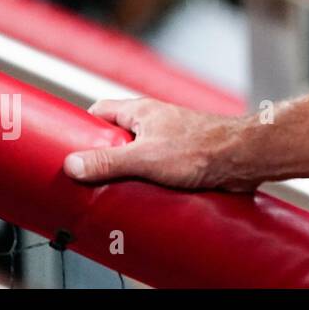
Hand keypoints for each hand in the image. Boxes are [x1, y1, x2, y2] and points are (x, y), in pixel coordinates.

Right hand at [63, 98, 254, 191]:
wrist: (242, 158)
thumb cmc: (200, 148)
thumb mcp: (144, 158)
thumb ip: (108, 161)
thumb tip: (72, 165)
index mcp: (141, 112)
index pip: (101, 112)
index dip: (82, 127)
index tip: (66, 146)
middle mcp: (154, 123)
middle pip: (116, 137)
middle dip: (102, 157)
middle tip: (86, 178)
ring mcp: (169, 140)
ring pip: (136, 155)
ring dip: (125, 172)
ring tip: (111, 192)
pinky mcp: (182, 159)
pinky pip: (155, 169)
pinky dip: (146, 181)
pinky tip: (139, 197)